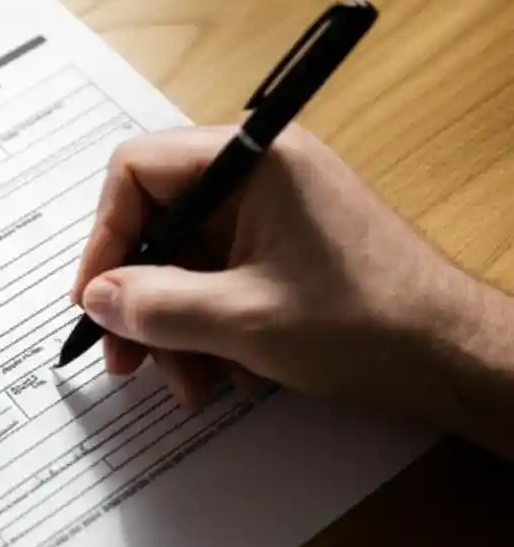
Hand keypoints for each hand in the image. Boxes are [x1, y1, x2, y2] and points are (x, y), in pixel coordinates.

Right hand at [70, 125, 507, 429]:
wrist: (452, 357)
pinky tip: (229, 375)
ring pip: (186, 263)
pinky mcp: (283, 248)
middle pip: (159, 224)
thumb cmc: (364, 325)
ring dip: (176, 328)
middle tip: (127, 359)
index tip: (93, 299)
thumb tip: (95, 298)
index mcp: (252, 161)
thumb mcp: (241, 320)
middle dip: (141, 299)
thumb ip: (155, 306)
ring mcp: (273, 211)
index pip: (138, 172)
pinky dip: (210, 328)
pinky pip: (219, 279)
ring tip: (190, 385)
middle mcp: (258, 174)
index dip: (105, 238)